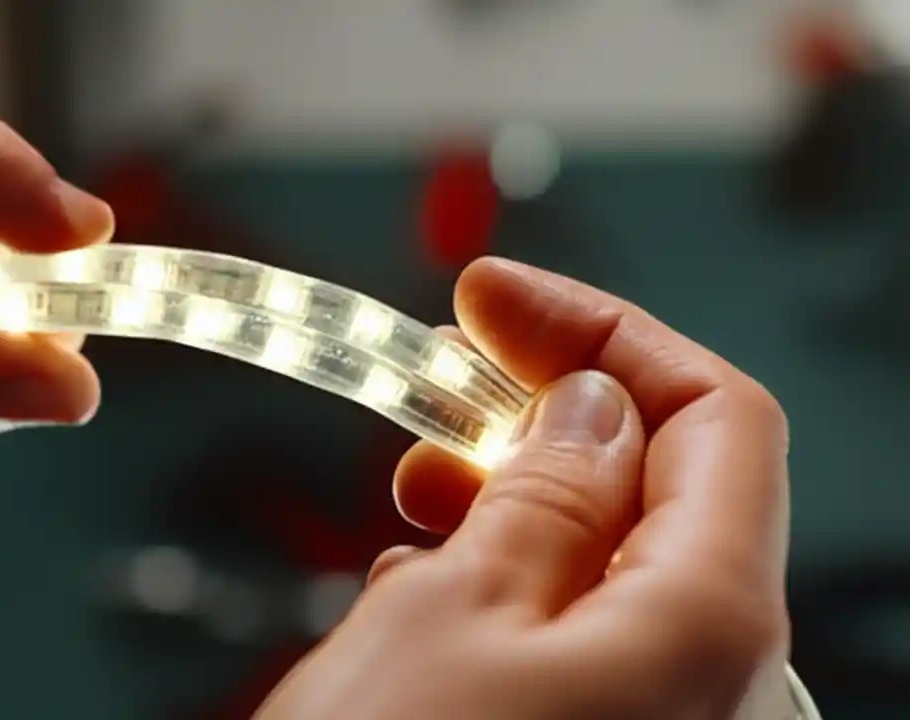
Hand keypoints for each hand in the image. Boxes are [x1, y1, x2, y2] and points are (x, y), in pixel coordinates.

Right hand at [257, 260, 791, 718]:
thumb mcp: (456, 608)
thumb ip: (547, 492)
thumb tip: (597, 405)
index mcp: (708, 624)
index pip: (714, 418)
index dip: (604, 334)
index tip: (490, 297)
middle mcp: (708, 681)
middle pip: (665, 486)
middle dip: (553, 410)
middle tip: (444, 368)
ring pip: (607, 559)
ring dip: (514, 493)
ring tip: (419, 473)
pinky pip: (571, 632)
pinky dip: (502, 578)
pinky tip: (424, 576)